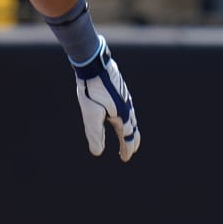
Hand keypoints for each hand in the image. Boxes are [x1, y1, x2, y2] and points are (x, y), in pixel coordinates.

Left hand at [71, 36, 139, 161]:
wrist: (94, 65)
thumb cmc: (91, 90)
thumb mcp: (90, 114)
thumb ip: (94, 134)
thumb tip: (97, 153)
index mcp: (122, 115)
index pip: (127, 137)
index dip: (126, 149)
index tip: (124, 158)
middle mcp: (127, 108)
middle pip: (132, 129)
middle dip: (131, 142)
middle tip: (128, 151)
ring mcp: (125, 99)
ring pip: (131, 119)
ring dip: (130, 131)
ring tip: (125, 136)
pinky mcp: (120, 92)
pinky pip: (127, 109)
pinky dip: (126, 119)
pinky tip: (119, 116)